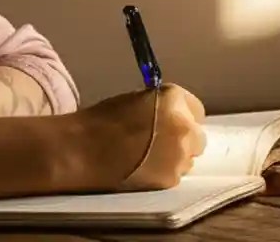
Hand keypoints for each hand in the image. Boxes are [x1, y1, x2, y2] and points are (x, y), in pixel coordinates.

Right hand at [71, 84, 206, 190]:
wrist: (82, 151)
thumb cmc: (101, 121)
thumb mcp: (135, 100)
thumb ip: (160, 106)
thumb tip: (169, 116)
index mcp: (174, 100)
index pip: (196, 108)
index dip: (183, 115)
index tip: (173, 120)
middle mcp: (184, 127)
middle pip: (197, 136)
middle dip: (183, 138)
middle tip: (160, 141)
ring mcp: (180, 156)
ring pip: (187, 158)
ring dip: (173, 156)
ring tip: (146, 157)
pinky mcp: (171, 179)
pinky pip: (175, 175)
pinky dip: (163, 172)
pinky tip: (142, 169)